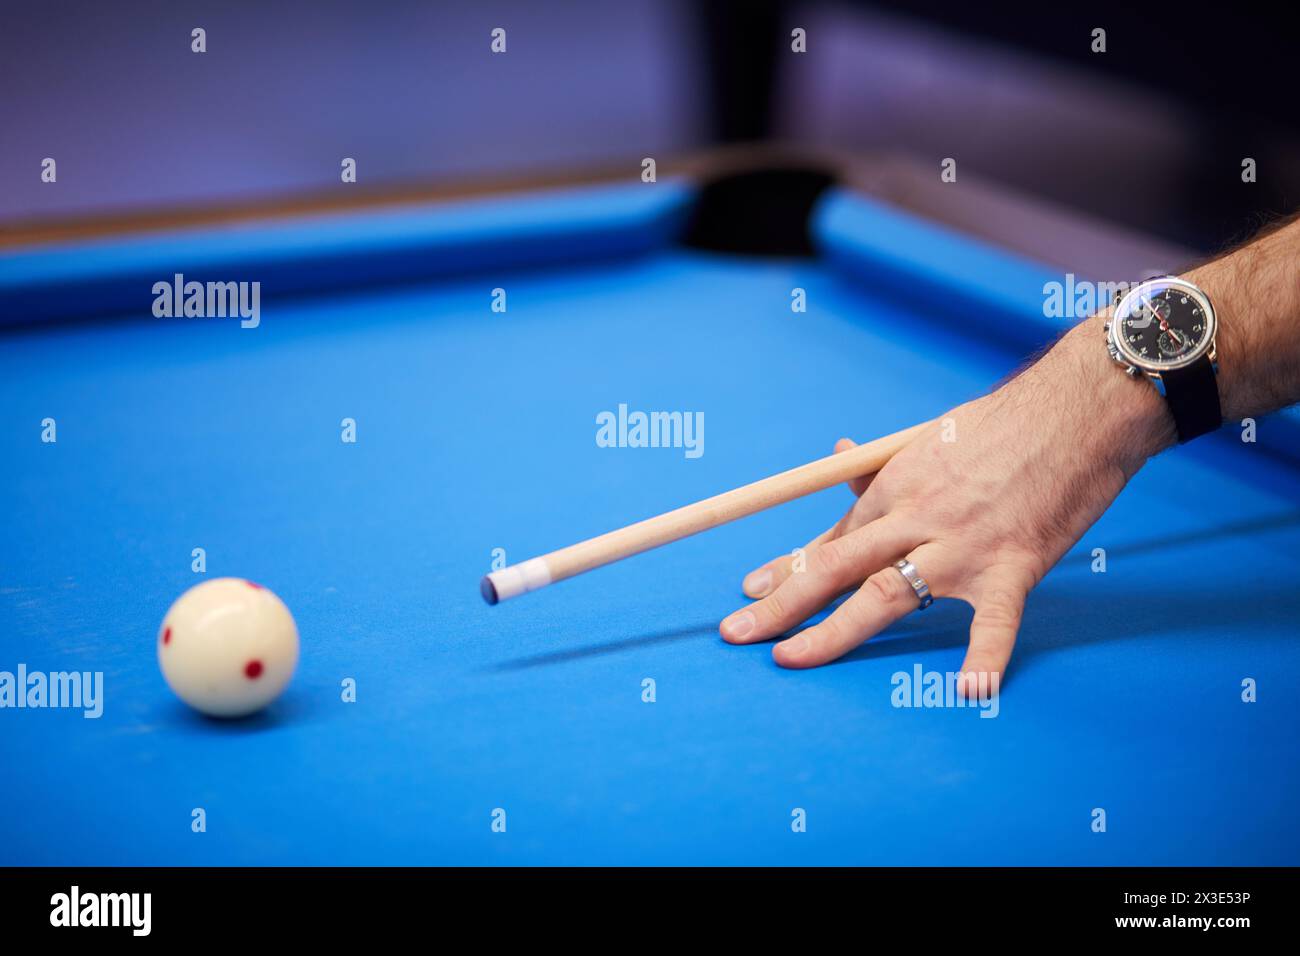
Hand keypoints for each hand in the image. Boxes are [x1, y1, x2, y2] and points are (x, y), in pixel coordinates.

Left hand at [718, 321, 1172, 690]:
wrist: (1076, 410)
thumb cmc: (1002, 425)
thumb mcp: (929, 442)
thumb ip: (885, 466)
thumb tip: (838, 456)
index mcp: (894, 488)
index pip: (831, 540)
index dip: (786, 569)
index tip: (750, 590)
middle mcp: (915, 517)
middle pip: (834, 566)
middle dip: (780, 602)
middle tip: (736, 632)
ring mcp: (961, 544)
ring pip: (885, 593)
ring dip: (834, 631)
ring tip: (792, 659)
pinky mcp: (1014, 565)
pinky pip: (996, 621)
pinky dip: (985, 657)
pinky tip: (969, 692)